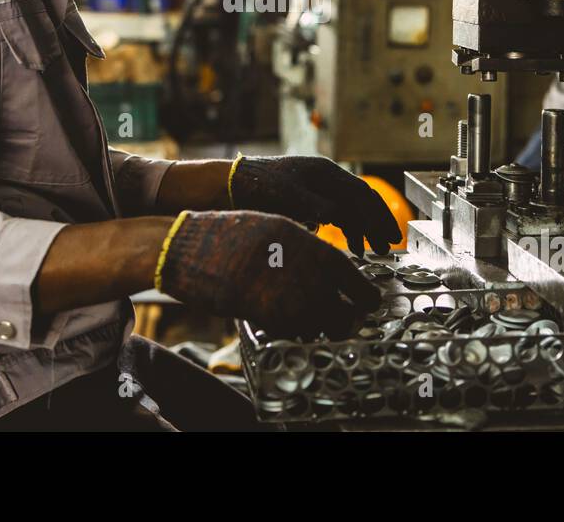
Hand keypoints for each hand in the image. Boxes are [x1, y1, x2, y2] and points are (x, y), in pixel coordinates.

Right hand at [157, 211, 380, 338]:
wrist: (196, 249)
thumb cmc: (236, 234)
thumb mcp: (282, 229)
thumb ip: (310, 252)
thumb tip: (331, 272)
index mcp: (319, 253)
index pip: (361, 288)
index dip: (365, 300)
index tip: (366, 305)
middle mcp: (312, 281)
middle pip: (346, 317)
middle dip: (344, 320)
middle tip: (339, 319)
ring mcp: (291, 305)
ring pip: (321, 330)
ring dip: (318, 327)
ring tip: (305, 316)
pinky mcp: (270, 322)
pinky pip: (295, 335)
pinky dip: (293, 331)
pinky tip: (281, 317)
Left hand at [229, 155, 402, 256]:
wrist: (235, 183)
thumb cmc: (259, 185)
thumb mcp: (286, 194)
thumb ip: (312, 204)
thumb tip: (335, 215)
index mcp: (325, 172)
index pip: (361, 194)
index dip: (378, 215)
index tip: (391, 235)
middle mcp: (327, 179)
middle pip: (362, 201)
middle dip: (378, 223)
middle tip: (391, 245)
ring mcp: (320, 189)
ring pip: (352, 210)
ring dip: (365, 229)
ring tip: (375, 251)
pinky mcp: (312, 201)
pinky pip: (339, 215)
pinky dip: (349, 230)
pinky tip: (353, 247)